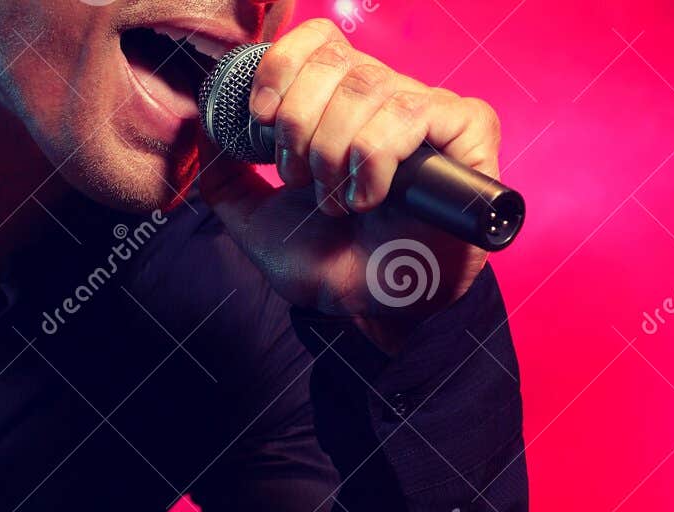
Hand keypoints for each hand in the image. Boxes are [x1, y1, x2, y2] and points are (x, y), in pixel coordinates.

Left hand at [196, 18, 502, 352]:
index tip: (261, 122)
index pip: (316, 41)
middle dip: (301, 125)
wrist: (375, 308)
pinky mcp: (468, 131)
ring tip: (340, 202)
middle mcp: (386, 97)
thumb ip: (222, 175)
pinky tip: (372, 197)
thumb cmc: (330, 263)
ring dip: (336, 153)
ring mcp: (429, 111)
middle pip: (335, 63)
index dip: (282, 69)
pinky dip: (376, 158)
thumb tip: (206, 123)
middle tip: (302, 181)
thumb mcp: (255, 221)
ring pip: (369, 89)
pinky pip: (414, 112)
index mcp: (341, 102)